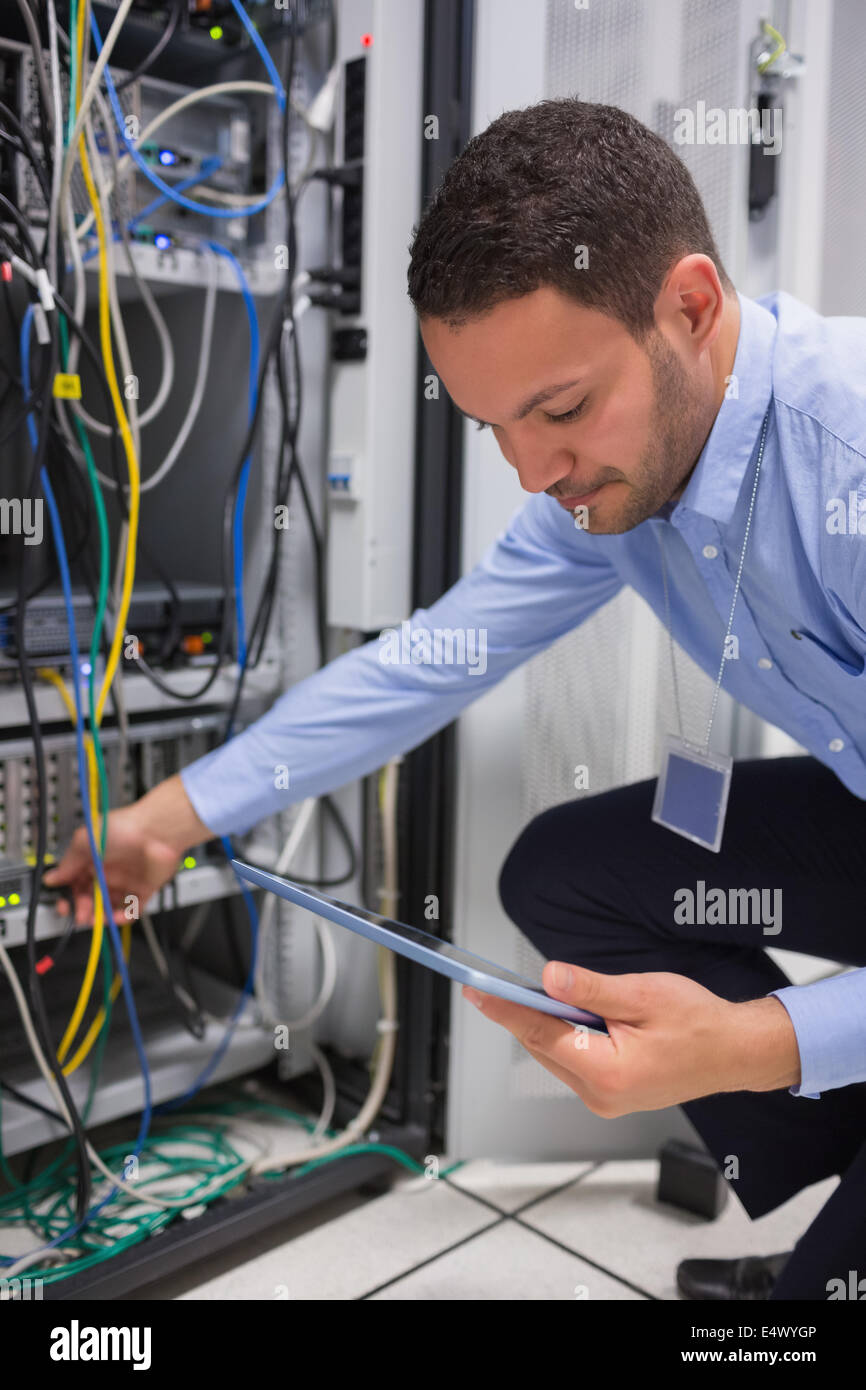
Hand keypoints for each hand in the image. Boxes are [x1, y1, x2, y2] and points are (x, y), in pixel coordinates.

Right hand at [43, 774, 211, 925]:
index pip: (75, 884)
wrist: (157, 830)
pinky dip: (123, 917)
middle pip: (91, 898)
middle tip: (80, 915)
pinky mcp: (144, 890)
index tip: (64, 906)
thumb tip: (52, 878)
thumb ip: (68, 863)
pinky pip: (132, 910)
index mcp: (92, 859)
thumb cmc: (124, 828)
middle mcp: (108, 871)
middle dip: (82, 909)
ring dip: (101, 917)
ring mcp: (126, 882)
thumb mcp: (86, 841)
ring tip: (96, 920)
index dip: (68, 896)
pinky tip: (116, 917)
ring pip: (109, 907)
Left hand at [462, 962, 801, 1115]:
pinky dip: (566, 1035)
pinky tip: (570, 1014)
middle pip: (543, 1045)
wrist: (734, 1053)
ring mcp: (606, 1099)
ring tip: (544, 993)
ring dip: (547, 1023)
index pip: (539, 1033)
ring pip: (557, 1053)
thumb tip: (548, 978)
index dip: (504, 1009)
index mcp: (607, 1072)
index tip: (475, 990)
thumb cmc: (698, 1024)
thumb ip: (590, 989)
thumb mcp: (642, 995)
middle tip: (494, 984)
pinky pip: (574, 1060)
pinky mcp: (611, 1094)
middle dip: (522, 1013)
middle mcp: (601, 1094)